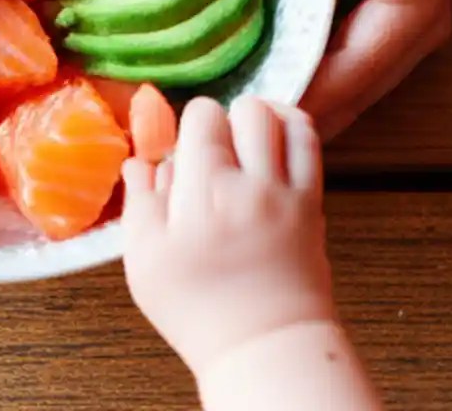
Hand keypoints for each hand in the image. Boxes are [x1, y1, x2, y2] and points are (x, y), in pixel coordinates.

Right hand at [121, 97, 333, 375]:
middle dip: (225, 118)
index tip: (181, 150)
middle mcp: (251, 181)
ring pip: (283, 119)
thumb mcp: (145, 260)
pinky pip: (310, 144)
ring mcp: (287, 191)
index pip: (203, 116)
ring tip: (243, 138)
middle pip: (246, 109)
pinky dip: (293, 127)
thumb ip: (140, 202)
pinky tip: (274, 137)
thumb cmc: (196, 307)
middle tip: (212, 148)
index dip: (188, 124)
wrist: (262, 344)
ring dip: (261, 117)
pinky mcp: (311, 203)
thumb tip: (140, 160)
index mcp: (203, 191)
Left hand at [188, 0, 451, 136]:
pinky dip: (293, 28)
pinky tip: (253, 53)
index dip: (359, 67)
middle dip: (342, 86)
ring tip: (261, 111)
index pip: (415, 0)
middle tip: (272, 131)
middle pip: (396, 23)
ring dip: (320, 68)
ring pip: (361, 12)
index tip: (295, 107)